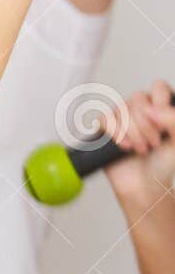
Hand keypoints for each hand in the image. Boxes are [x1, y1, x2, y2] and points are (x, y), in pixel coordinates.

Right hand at [102, 82, 174, 206]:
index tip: (162, 126)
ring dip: (132, 133)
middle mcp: (141, 109)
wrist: (144, 186)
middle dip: (146, 126)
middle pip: (138, 98)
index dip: (159, 103)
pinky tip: (124, 146)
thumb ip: (174, 121)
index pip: (158, 87)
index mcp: (161, 107)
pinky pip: (105, 118)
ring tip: (140, 149)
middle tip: (153, 144)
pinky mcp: (106, 126)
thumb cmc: (163, 165)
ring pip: (121, 108)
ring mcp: (122, 116)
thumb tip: (153, 109)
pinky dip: (115, 133)